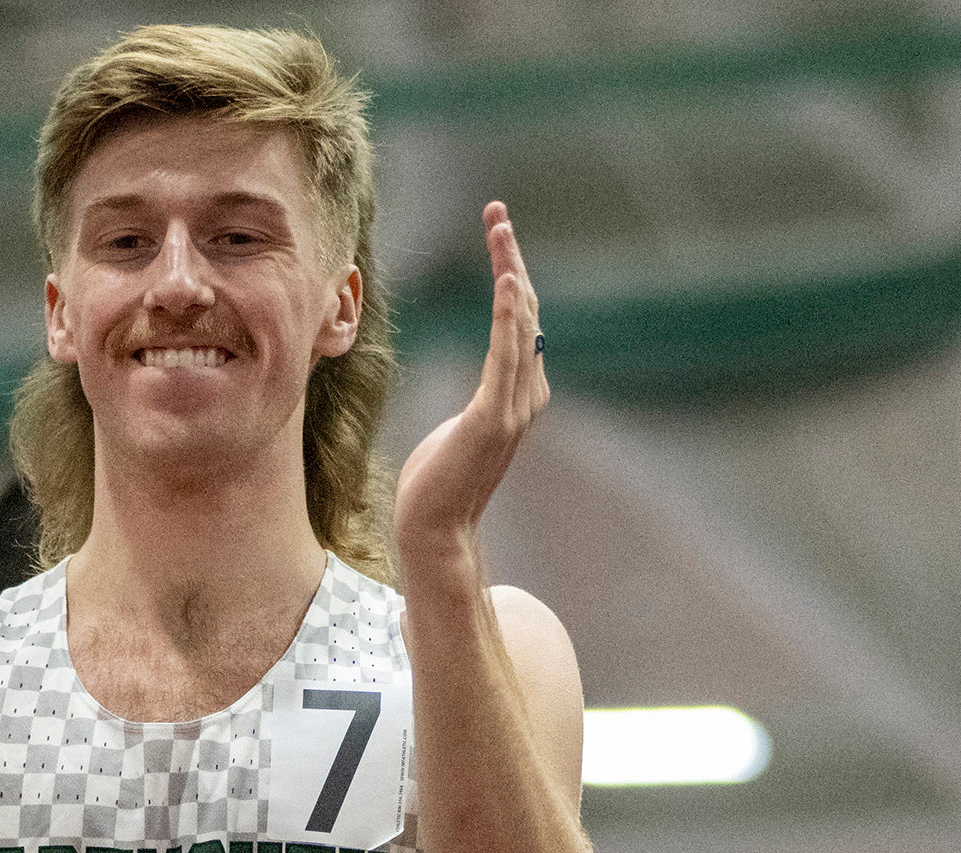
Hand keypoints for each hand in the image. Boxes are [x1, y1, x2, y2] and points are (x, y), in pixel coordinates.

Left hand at [394, 202, 546, 558]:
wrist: (435, 530)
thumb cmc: (440, 484)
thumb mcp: (460, 431)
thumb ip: (480, 405)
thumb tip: (485, 390)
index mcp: (518, 395)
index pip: (521, 322)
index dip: (513, 275)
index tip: (499, 234)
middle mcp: (525, 395)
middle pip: (525, 312)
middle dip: (512, 259)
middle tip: (498, 213)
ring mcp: (513, 407)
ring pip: (520, 325)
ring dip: (511, 273)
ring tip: (501, 231)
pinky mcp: (493, 419)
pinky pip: (505, 357)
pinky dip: (509, 318)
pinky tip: (507, 283)